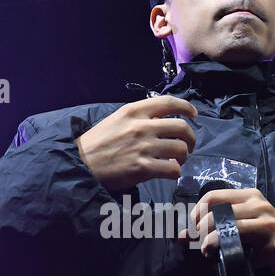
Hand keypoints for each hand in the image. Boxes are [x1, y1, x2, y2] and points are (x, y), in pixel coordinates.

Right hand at [75, 96, 197, 192]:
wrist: (81, 164)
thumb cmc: (97, 143)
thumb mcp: (116, 120)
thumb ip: (138, 117)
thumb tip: (161, 120)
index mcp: (134, 111)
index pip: (169, 102)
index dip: (186, 107)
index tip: (193, 114)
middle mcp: (142, 126)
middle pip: (182, 127)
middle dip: (191, 138)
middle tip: (187, 146)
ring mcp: (144, 147)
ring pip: (181, 149)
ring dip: (183, 157)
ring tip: (176, 161)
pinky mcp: (143, 168)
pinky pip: (173, 169)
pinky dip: (175, 172)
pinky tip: (168, 172)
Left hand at [177, 187, 274, 275]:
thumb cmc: (264, 236)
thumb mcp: (241, 225)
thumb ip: (215, 225)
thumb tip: (182, 235)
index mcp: (249, 195)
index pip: (212, 197)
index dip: (196, 213)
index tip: (191, 230)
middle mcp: (259, 205)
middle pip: (217, 214)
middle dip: (200, 231)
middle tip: (198, 246)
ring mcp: (269, 224)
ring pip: (229, 229)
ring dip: (212, 243)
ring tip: (207, 253)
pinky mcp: (274, 245)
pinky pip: (245, 252)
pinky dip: (232, 259)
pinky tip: (231, 263)